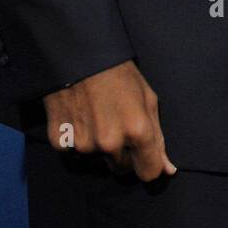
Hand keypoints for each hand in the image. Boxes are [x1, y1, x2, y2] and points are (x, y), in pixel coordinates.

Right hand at [43, 59, 176, 180]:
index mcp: (137, 130)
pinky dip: (77, 141)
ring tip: (97, 118)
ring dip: (98, 148)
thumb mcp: (148, 99)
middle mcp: (110, 142)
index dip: (148, 164)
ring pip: (97, 162)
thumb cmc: (119, 74)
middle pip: (121, 169)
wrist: (78, 55)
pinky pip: (74, 153)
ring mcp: (83, 144)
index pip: (149, 173)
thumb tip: (168, 170)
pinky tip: (79, 118)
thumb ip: (158, 137)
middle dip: (122, 155)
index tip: (143, 155)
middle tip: (117, 127)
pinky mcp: (60, 142)